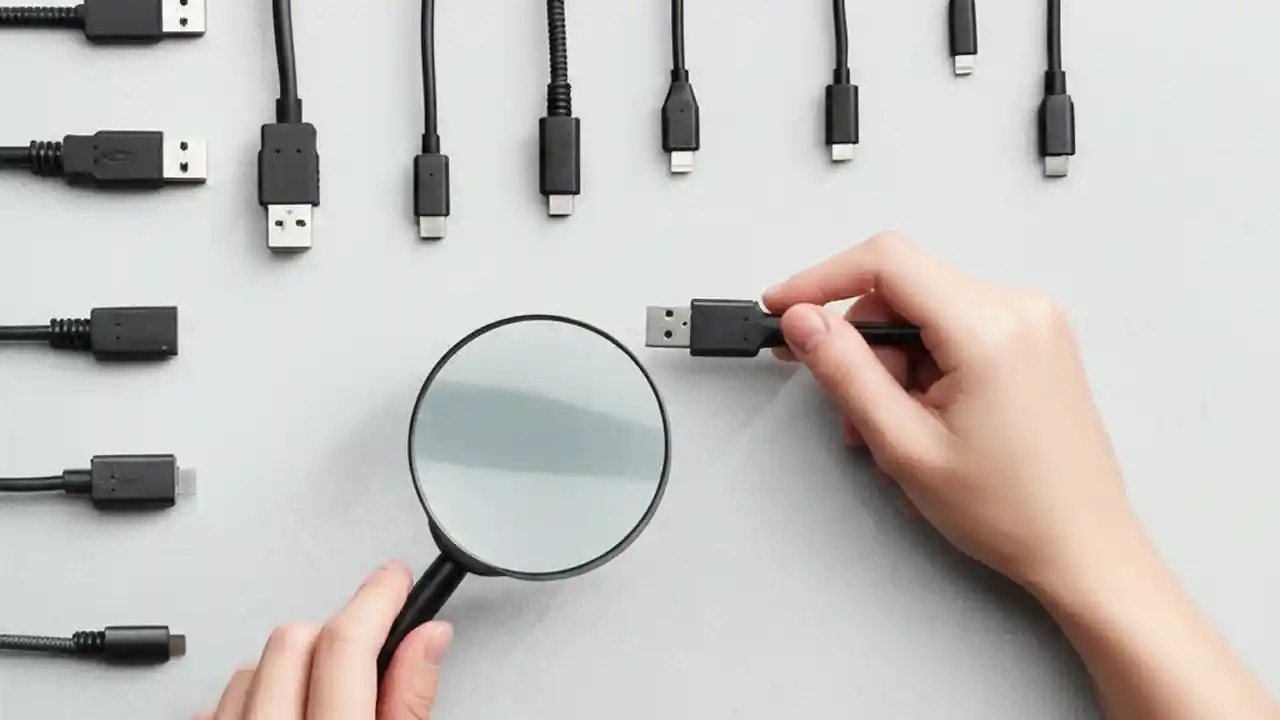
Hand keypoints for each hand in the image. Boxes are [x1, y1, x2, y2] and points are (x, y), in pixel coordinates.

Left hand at [201, 562, 451, 719]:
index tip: (395, 581)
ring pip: (249, 668)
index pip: (346, 646)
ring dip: (287, 673)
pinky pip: (214, 704)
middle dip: (334, 637)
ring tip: (322, 708)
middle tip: (368, 659)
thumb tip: (428, 638)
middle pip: (293, 641)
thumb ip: (410, 703)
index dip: (377, 600)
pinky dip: (250, 703)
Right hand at [765, 233, 1136, 597]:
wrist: (1082, 547)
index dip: (820, 279)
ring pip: (924, 311)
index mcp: (992, 328)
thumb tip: (804, 322)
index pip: (887, 262)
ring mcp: (1032, 321)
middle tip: (850, 406)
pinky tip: (923, 414)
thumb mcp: (905, 445)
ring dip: (892, 361)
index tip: (783, 307)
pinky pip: (954, 327)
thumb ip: (846, 372)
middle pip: (903, 288)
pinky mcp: (1033, 338)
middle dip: (862, 342)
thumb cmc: (1015, 510)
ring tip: (895, 428)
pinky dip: (924, 364)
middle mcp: (1020, 309)